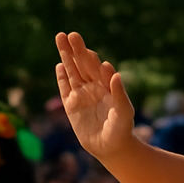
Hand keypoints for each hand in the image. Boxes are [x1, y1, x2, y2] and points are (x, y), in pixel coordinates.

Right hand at [55, 31, 135, 159]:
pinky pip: (64, 88)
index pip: (99, 68)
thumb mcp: (124, 111)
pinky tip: (59, 65)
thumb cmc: (121, 129)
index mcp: (107, 86)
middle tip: (72, 34)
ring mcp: (81, 95)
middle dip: (77, 50)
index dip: (95, 61)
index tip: (91, 54)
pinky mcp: (71, 106)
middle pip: (83, 64)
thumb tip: (116, 73)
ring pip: (72, 72)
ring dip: (66, 57)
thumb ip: (120, 93)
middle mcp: (94, 87)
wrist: (111, 148)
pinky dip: (61, 77)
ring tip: (60, 39)